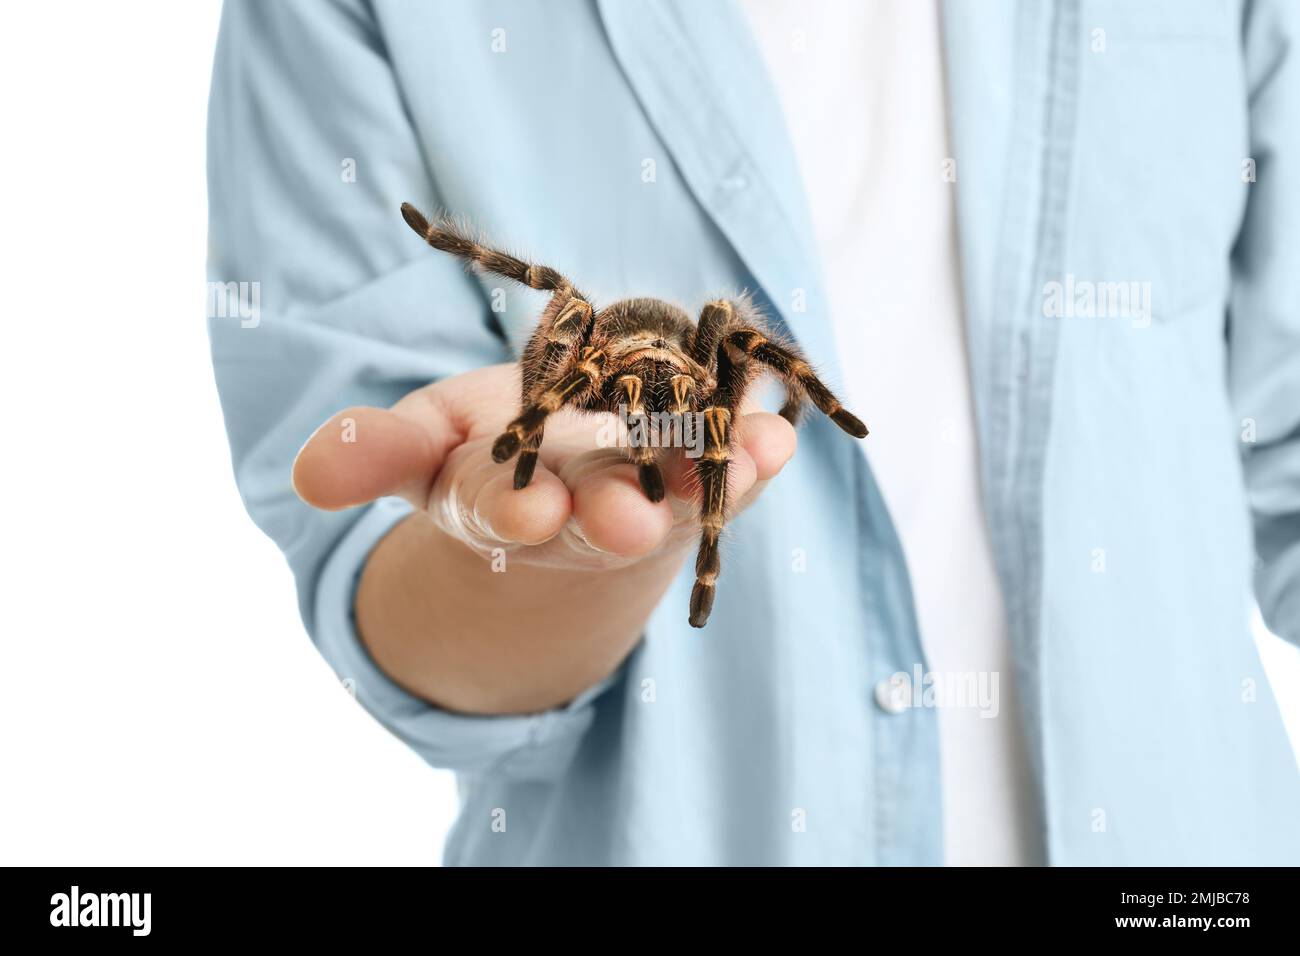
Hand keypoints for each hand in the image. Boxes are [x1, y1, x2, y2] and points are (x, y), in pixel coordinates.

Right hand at [290, 362, 796, 713]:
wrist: (571, 472)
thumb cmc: (490, 451)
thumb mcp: (425, 447)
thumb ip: (374, 455)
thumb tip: (307, 475)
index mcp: (508, 504)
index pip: (504, 513)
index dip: (513, 513)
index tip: (524, 514)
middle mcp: (586, 506)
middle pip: (602, 517)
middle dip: (615, 516)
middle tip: (630, 521)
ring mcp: (654, 488)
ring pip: (685, 493)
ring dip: (717, 482)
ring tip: (751, 461)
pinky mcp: (704, 465)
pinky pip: (736, 461)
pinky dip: (759, 451)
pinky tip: (785, 431)